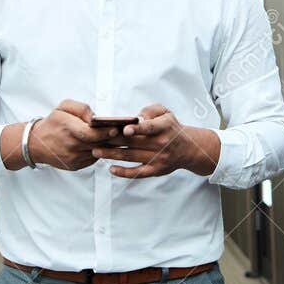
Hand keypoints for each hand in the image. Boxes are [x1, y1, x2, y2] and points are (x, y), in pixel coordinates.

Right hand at [25, 99, 119, 171]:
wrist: (36, 144)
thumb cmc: (53, 123)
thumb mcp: (63, 107)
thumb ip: (82, 109)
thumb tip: (96, 118)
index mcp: (68, 129)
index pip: (90, 133)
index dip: (105, 131)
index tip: (116, 128)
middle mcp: (71, 146)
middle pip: (97, 143)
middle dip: (111, 138)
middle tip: (124, 132)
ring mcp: (73, 158)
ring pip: (97, 152)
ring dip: (108, 146)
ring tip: (118, 138)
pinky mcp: (75, 166)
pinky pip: (92, 159)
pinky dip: (99, 151)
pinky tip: (104, 145)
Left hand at [95, 103, 219, 178]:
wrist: (188, 148)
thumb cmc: (171, 126)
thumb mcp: (165, 112)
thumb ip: (150, 111)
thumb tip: (135, 118)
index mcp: (164, 127)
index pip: (150, 128)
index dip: (137, 129)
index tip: (124, 129)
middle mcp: (161, 144)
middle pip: (134, 142)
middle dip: (113, 140)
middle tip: (95, 138)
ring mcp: (158, 159)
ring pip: (131, 157)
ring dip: (112, 154)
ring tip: (96, 151)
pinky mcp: (155, 170)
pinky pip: (137, 173)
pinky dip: (124, 172)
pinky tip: (111, 168)